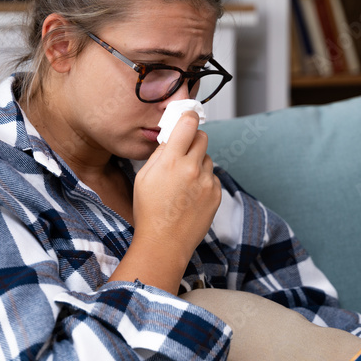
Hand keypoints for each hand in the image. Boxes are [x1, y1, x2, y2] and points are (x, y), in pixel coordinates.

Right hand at [134, 112, 221, 258]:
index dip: (188, 117)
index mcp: (171, 160)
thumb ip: (160, 154)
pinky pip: (212, 178)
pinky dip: (204, 182)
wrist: (164, 243)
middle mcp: (192, 168)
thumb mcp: (144, 177)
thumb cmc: (149, 211)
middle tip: (183, 152)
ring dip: (198, 163)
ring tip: (183, 182)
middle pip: (203, 137)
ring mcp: (207, 182)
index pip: (188, 123)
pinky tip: (190, 196)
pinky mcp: (216, 194)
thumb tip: (171, 138)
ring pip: (207, 159)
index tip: (188, 116)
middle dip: (193, 140)